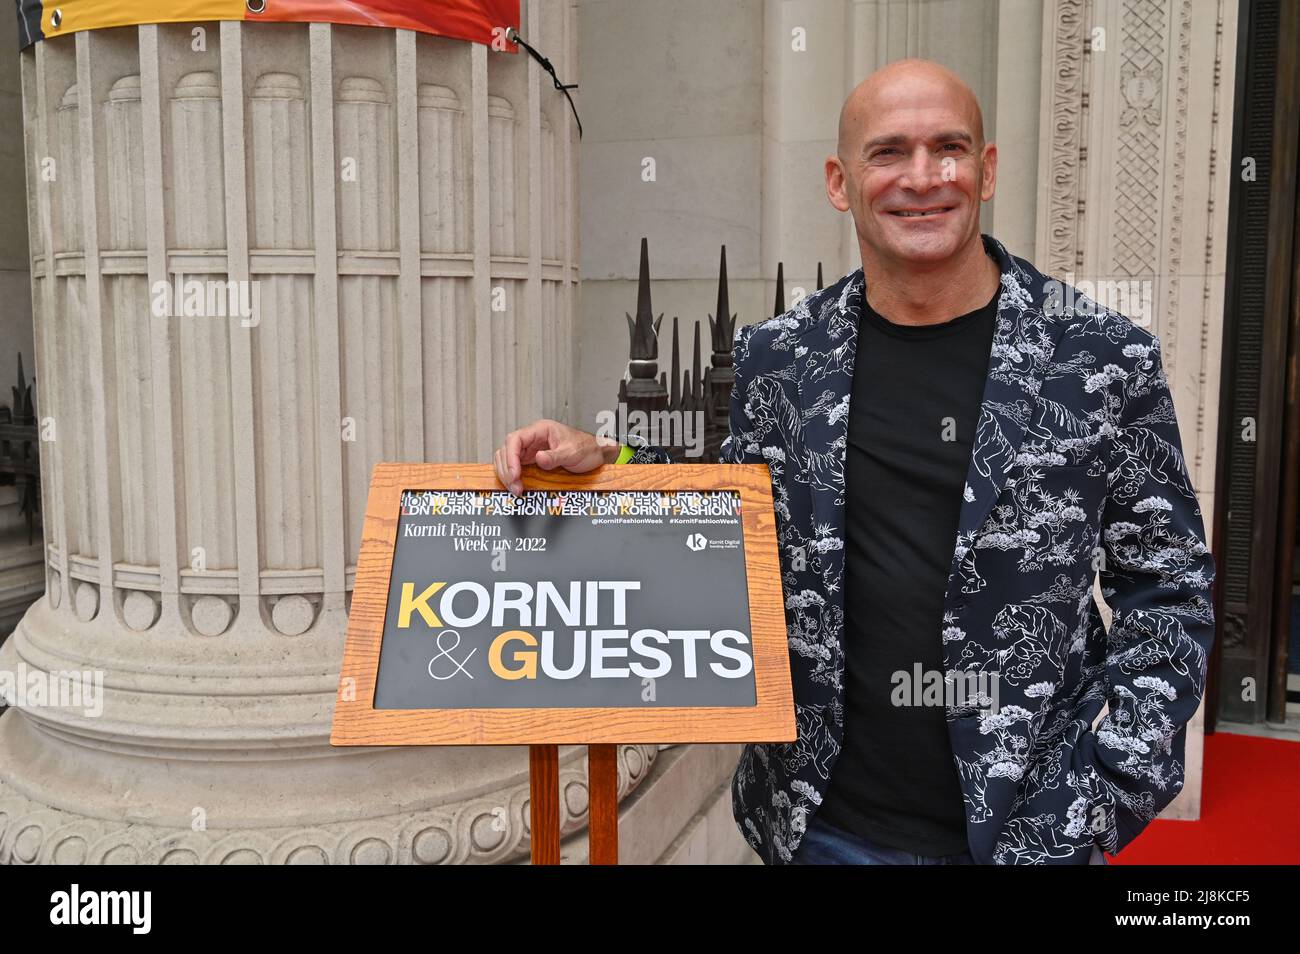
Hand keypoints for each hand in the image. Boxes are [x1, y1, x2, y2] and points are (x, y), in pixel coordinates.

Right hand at [492, 419, 620, 495]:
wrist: (596, 454)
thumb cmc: (586, 448)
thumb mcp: (572, 452)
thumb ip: (555, 456)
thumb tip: (538, 458)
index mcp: (540, 430)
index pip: (515, 439)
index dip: (510, 457)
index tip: (514, 474)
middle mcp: (532, 438)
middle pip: (507, 450)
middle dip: (507, 469)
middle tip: (515, 486)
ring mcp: (531, 449)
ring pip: (507, 458)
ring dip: (507, 474)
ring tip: (516, 489)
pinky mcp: (532, 460)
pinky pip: (515, 466)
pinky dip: (512, 476)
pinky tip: (517, 485)